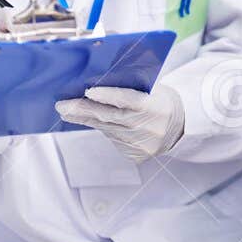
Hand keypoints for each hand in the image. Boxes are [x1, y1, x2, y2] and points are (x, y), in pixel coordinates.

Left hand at [56, 85, 185, 161]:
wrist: (180, 126)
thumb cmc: (160, 100)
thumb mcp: (152, 90)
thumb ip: (128, 88)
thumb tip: (95, 86)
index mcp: (154, 107)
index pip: (127, 100)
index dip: (107, 96)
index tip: (87, 91)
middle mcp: (147, 128)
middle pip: (109, 118)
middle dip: (82, 110)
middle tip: (62, 106)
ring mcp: (141, 144)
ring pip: (106, 129)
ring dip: (87, 119)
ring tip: (69, 111)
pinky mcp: (136, 155)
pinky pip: (114, 140)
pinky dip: (106, 129)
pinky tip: (103, 123)